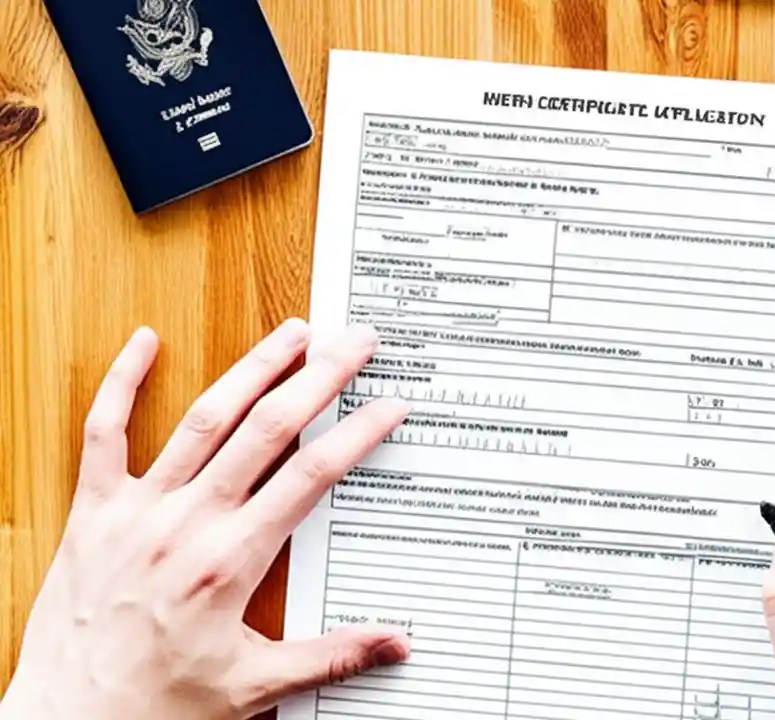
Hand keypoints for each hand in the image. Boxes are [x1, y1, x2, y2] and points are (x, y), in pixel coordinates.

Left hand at [0, 321, 411, 719]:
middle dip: (319, 378)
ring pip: (204, 419)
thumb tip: (397, 645)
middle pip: (268, 430)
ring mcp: (138, 509)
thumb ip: (332, 656)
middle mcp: (188, 522)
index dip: (358, 433)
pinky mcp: (94, 511)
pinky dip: (121, 384)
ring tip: (290, 334)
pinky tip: (144, 342)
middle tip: (353, 342)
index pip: (313, 477)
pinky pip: (104, 434)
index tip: (389, 407)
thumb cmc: (157, 706)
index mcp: (232, 561)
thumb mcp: (255, 687)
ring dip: (251, 368)